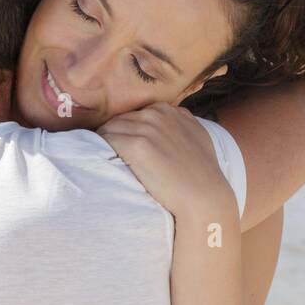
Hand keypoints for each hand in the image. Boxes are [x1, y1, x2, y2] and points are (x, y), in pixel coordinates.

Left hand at [97, 102, 238, 225]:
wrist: (203, 195)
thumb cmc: (202, 172)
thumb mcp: (197, 135)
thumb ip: (182, 123)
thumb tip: (173, 117)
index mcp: (167, 110)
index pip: (133, 115)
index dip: (127, 133)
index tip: (126, 150)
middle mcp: (156, 113)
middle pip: (118, 121)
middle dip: (115, 138)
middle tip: (113, 160)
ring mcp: (146, 127)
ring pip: (109, 130)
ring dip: (105, 146)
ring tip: (107, 164)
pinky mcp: (136, 145)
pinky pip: (106, 141)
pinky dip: (101, 152)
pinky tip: (104, 165)